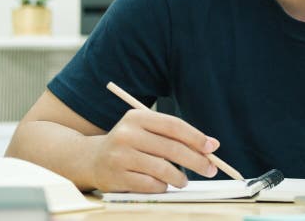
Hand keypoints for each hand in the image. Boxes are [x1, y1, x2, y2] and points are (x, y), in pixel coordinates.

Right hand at [89, 108, 219, 192]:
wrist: (92, 159)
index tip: (212, 147)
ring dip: (179, 178)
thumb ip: (174, 136)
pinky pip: (150, 184)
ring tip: (183, 181)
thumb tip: (210, 146)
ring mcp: (120, 156)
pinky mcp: (116, 177)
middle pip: (171, 148)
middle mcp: (127, 134)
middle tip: (210, 169)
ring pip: (163, 169)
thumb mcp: (147, 131)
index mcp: (137, 117)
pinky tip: (163, 185)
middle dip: (196, 160)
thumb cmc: (130, 145)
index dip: (196, 137)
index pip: (174, 125)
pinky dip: (162, 187)